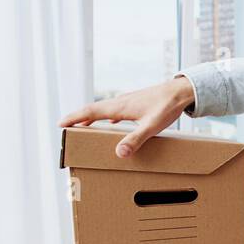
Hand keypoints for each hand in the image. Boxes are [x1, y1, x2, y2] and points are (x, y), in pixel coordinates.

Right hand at [59, 75, 195, 158]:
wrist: (182, 91)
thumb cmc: (168, 107)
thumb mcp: (152, 126)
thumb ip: (136, 139)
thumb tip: (119, 152)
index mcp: (120, 107)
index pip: (90, 112)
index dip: (74, 118)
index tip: (60, 124)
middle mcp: (120, 102)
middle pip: (93, 110)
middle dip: (78, 118)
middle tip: (65, 127)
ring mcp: (127, 102)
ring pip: (103, 110)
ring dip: (91, 118)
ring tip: (83, 127)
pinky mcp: (135, 104)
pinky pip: (115, 111)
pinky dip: (106, 118)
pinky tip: (111, 124)